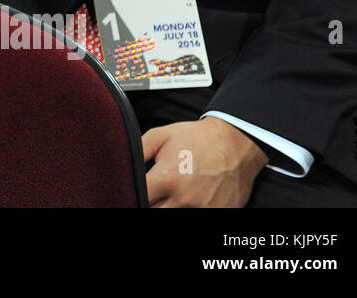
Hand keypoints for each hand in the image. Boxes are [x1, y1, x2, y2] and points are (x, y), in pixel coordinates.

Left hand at [143, 118, 267, 207]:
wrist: (236, 143)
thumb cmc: (196, 138)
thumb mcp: (160, 136)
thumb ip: (137, 152)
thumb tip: (120, 166)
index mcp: (167, 179)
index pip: (138, 198)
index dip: (133, 193)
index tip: (134, 189)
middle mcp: (184, 199)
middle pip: (152, 212)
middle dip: (149, 203)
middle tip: (153, 192)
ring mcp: (202, 210)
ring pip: (171, 219)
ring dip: (166, 208)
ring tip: (169, 195)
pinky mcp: (218, 214)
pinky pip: (195, 219)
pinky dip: (187, 211)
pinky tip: (188, 200)